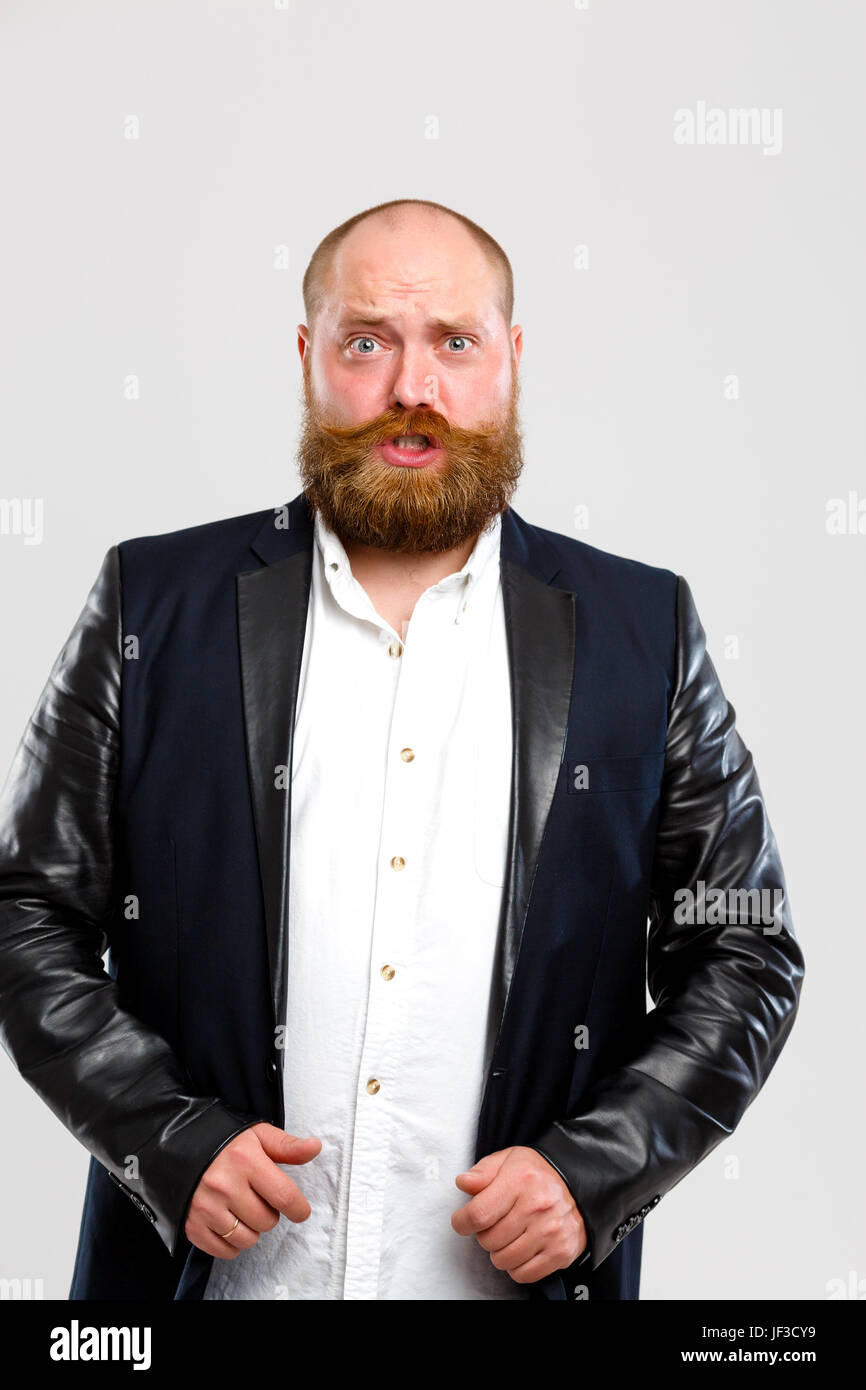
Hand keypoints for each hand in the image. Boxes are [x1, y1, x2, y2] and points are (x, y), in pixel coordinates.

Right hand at [184, 1122, 321, 1257]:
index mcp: (245, 1161)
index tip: (300, 1210)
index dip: (298, 1208)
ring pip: (248, 1240)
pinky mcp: (192, 1225)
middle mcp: (225, 1186)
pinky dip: (231, 1243)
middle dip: (269, 1213)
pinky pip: (224, 1251)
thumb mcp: (256, 1135)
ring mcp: (206, 1208)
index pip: (284, 1196)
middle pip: (267, 1221)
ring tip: (242, 1209)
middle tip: (258, 1197)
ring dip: (251, 1229)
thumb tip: (315, 1147)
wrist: (176, 1145)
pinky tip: (229, 1222)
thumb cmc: (221, 1140)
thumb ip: (287, 1146)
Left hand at [451, 1146, 586, 1282]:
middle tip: (495, 1223)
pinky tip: (522, 1248)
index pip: (478, 1214)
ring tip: (509, 1235)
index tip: (462, 1221)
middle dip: (484, 1234)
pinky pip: (524, 1274)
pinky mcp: (561, 1252)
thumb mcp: (508, 1160)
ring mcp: (551, 1231)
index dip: (462, 1222)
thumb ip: (483, 1171)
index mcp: (520, 1180)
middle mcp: (537, 1207)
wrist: (579, 1185)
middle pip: (488, 1240)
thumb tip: (463, 1183)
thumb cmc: (538, 1174)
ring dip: (499, 1251)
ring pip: (503, 1260)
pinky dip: (517, 1266)